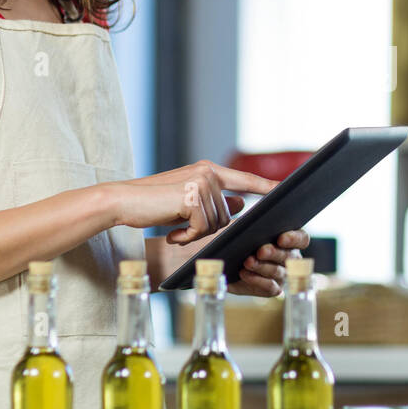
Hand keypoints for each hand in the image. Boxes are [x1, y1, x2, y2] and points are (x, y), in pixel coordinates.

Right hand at [109, 160, 276, 242]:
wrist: (122, 201)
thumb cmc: (153, 204)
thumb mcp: (187, 201)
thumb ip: (214, 201)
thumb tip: (242, 204)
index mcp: (208, 170)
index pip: (243, 179)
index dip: (265, 186)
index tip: (285, 188)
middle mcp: (207, 172)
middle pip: (227, 216)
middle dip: (205, 228)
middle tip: (180, 224)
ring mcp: (200, 183)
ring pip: (215, 225)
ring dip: (194, 233)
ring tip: (173, 225)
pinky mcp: (191, 198)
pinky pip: (201, 230)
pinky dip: (186, 237)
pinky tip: (171, 232)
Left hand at [228, 229, 310, 297]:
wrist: (225, 261)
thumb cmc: (238, 238)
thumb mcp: (241, 226)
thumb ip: (244, 221)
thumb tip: (244, 222)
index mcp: (290, 239)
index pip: (302, 239)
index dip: (294, 238)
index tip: (281, 238)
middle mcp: (290, 257)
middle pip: (289, 256)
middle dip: (274, 253)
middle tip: (261, 251)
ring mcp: (283, 274)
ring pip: (278, 271)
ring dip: (262, 267)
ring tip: (247, 262)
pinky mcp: (273, 289)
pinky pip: (270, 287)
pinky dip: (256, 280)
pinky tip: (244, 274)